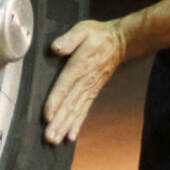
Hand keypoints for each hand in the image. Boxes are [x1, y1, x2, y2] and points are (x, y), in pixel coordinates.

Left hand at [42, 19, 127, 144]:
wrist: (121, 42)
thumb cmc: (98, 35)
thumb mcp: (83, 30)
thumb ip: (69, 39)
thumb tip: (56, 48)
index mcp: (79, 66)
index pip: (64, 86)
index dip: (55, 101)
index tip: (47, 116)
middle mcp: (84, 81)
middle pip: (69, 104)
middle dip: (58, 122)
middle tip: (49, 137)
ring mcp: (90, 89)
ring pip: (75, 111)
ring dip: (65, 127)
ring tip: (55, 140)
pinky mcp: (93, 92)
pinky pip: (84, 111)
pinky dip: (77, 124)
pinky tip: (71, 137)